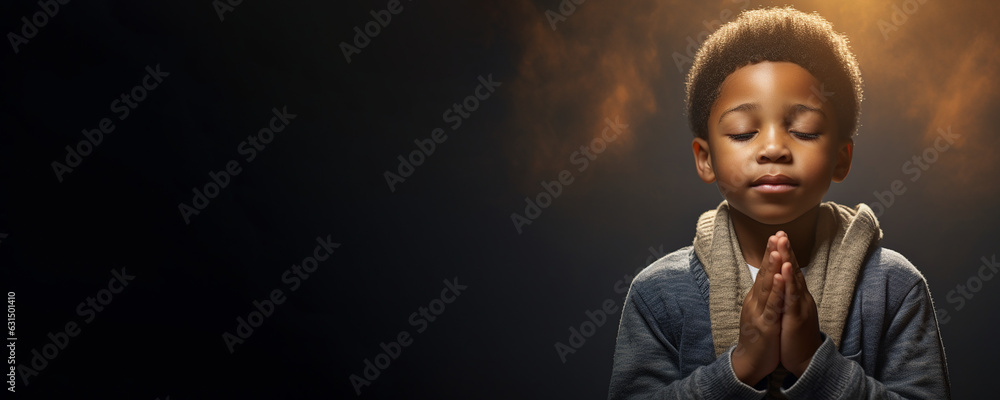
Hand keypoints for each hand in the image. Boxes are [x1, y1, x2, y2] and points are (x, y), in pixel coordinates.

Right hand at [732, 235, 784, 384]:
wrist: (749, 362)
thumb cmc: (759, 338)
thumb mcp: (760, 313)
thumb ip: (764, 297)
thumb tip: (770, 282)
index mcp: (756, 299)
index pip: (763, 272)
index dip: (769, 254)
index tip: (776, 236)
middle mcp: (755, 302)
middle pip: (764, 274)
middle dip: (770, 253)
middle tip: (776, 234)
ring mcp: (759, 312)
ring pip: (767, 287)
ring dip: (772, 268)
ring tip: (777, 250)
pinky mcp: (765, 325)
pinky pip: (772, 306)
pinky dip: (777, 292)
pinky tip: (781, 279)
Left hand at [773, 231, 821, 377]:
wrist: (807, 360)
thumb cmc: (796, 337)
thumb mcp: (791, 313)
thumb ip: (789, 297)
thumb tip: (784, 285)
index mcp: (797, 297)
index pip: (791, 271)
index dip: (785, 254)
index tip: (778, 236)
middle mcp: (801, 298)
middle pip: (794, 270)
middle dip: (787, 250)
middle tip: (780, 231)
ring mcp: (801, 306)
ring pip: (794, 280)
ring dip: (788, 260)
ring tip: (782, 243)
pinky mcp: (798, 317)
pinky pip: (792, 297)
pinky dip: (789, 282)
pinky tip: (785, 269)